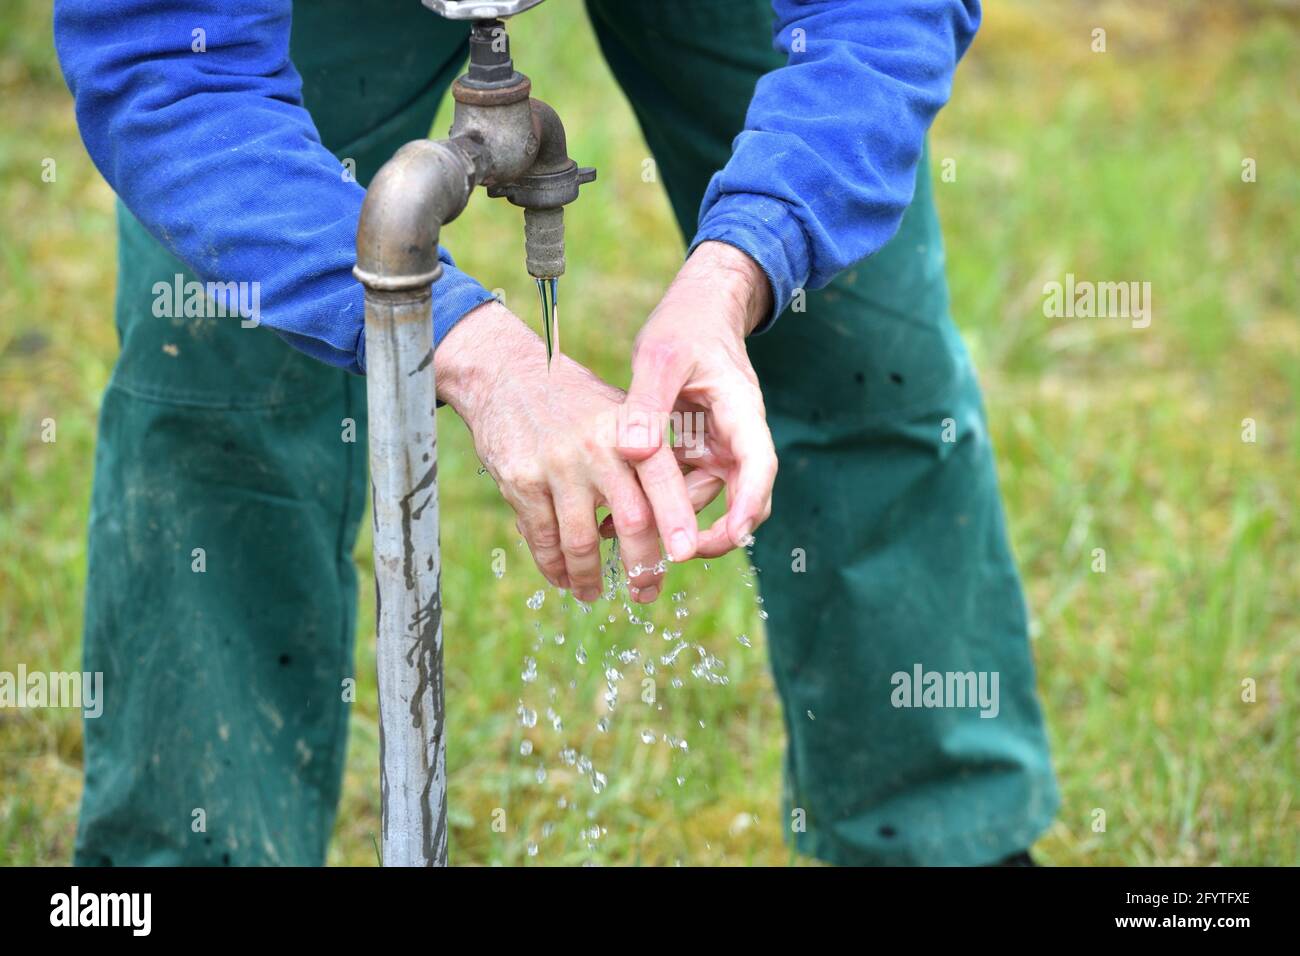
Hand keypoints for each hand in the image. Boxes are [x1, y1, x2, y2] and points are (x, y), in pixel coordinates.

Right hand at [436, 301, 690, 602]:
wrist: (507, 375)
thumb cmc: (578, 401)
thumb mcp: (621, 411)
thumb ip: (651, 456)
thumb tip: (685, 515)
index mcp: (631, 427)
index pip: (662, 479)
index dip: (676, 519)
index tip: (685, 554)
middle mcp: (597, 446)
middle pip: (631, 520)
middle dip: (643, 565)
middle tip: (646, 592)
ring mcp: (557, 464)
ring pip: (582, 540)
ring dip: (591, 576)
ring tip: (594, 594)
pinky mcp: (521, 480)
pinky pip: (543, 537)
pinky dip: (554, 566)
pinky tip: (562, 578)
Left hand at [616, 241, 777, 558]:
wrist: (697, 312)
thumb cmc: (684, 327)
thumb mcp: (659, 356)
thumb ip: (647, 403)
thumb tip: (632, 452)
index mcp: (742, 412)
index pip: (759, 467)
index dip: (748, 505)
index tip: (733, 535)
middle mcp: (738, 438)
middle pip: (743, 500)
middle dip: (713, 534)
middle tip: (669, 556)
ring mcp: (720, 448)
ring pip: (706, 499)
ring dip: (672, 520)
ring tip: (615, 534)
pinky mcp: (699, 452)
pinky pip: (683, 487)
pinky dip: (657, 502)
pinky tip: (614, 513)